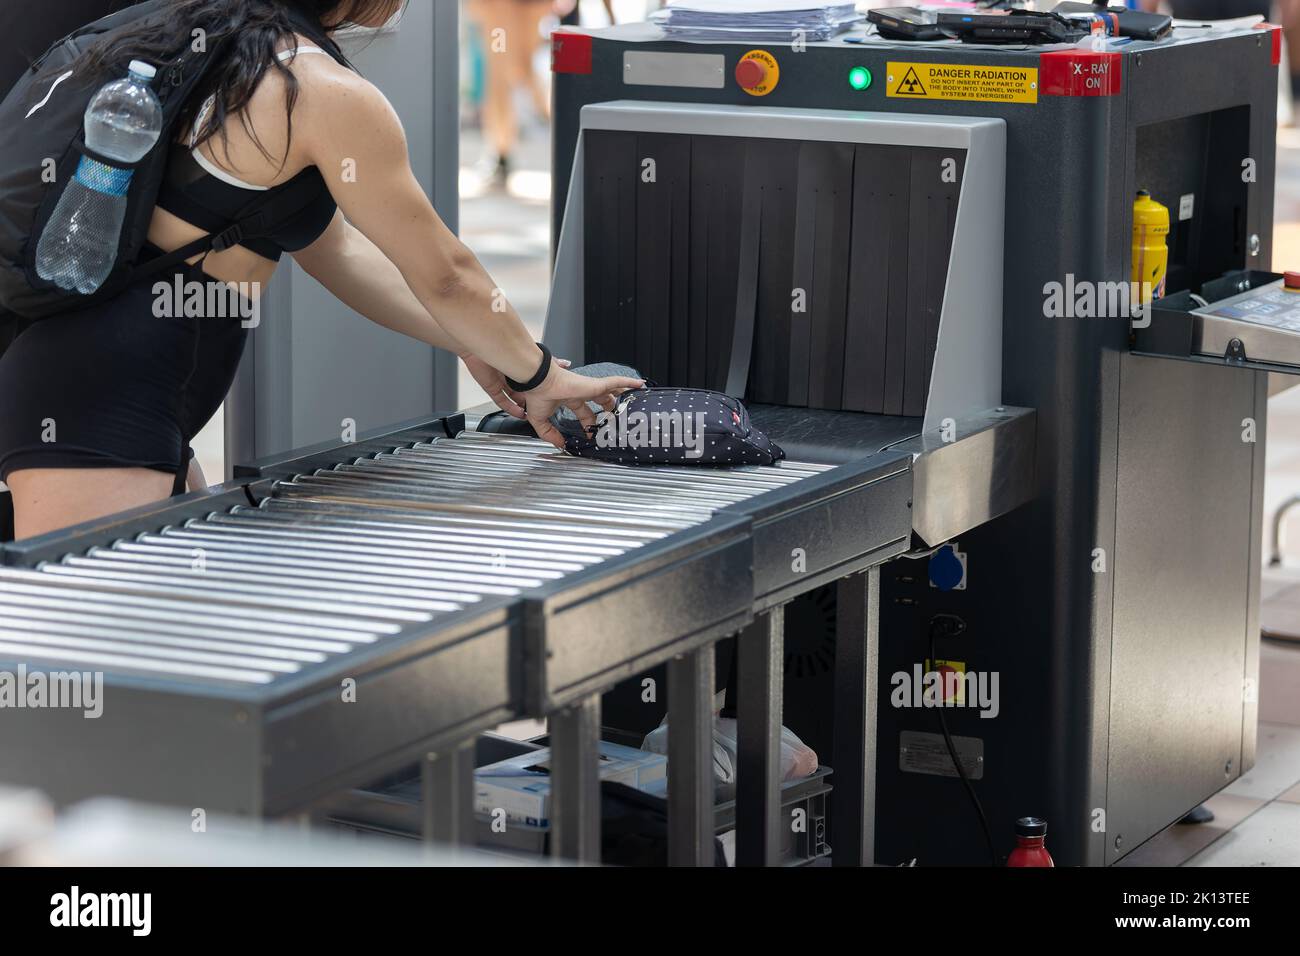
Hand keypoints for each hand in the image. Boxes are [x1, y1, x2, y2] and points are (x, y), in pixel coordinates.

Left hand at [461, 353, 571, 418]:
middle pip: (523, 390)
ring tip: (531, 415)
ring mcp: (500, 380)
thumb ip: (552, 361)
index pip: (532, 379)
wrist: (487, 342)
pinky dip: (511, 408)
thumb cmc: (510, 343)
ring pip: (513, 397)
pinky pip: (501, 401)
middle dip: (531, 400)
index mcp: (521, 363)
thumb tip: (566, 364)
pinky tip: (520, 413)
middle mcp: (510, 372)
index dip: (540, 389)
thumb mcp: (536, 355)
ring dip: (522, 407)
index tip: (549, 397)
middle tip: (540, 409)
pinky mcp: (492, 386)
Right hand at [525, 365, 644, 449]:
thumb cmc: (537, 395)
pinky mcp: (595, 384)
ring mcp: (589, 387)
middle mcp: (581, 392)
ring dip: (623, 393)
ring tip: (635, 398)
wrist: (538, 382)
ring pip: (612, 389)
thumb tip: (560, 445)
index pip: (585, 413)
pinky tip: (640, 384)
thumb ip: (550, 435)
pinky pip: (616, 381)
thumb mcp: (541, 421)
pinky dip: (629, 382)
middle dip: (610, 408)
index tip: (592, 434)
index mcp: (569, 398)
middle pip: (601, 400)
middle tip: (618, 418)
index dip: (590, 424)